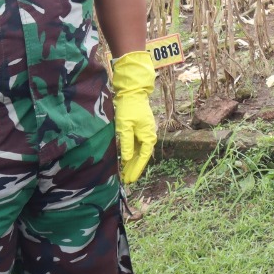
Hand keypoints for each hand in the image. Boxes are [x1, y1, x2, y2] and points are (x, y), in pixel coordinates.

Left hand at [111, 50, 158, 182]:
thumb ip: (126, 143)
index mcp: (148, 136)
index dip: (136, 169)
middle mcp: (149, 135)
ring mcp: (145, 132)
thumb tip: (127, 159)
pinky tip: (125, 159)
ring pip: (139, 151)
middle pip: (142, 156)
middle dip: (134, 168)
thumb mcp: (125, 126)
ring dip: (132, 162)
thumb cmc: (129, 108)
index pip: (143, 157)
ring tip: (125, 173)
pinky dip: (131, 153)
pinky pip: (136, 145)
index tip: (129, 179)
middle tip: (126, 180)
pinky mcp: (140, 129)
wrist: (133, 92)